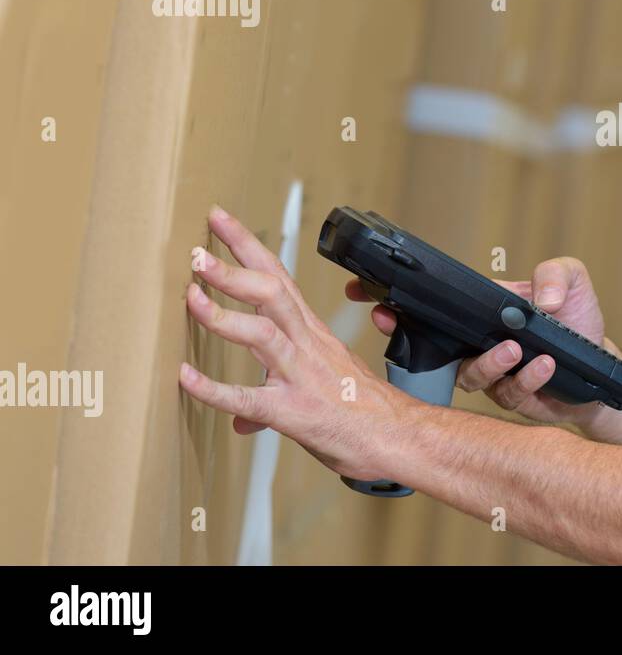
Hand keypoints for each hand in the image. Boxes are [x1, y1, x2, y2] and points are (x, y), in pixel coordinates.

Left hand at [180, 205, 411, 482]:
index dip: (247, 246)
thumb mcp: (321, 389)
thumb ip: (274, 395)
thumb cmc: (367, 412)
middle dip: (233, 268)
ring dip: (223, 313)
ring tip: (191, 296)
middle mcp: (307, 346)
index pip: (277, 277)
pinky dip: (214, 388)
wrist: (398, 439)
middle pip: (271, 292)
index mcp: (313, 333)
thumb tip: (242, 416)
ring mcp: (301, 376)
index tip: (219, 221)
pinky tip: (186, 377)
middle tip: (197, 252)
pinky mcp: (294, 412)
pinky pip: (249, 397)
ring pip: (263, 333)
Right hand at [345, 255, 614, 425]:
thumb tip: (542, 297)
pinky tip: (544, 363)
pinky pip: (508, 393)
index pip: (433, 305)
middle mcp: (479, 345)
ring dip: (490, 362)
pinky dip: (527, 377)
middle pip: (432, 344)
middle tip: (403, 323)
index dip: (396, 302)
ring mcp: (492, 374)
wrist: (599, 368)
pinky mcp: (513, 398)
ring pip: (470, 375)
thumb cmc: (578, 321)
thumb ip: (556, 274)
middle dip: (409, 336)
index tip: (365, 293)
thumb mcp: (571, 282)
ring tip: (514, 348)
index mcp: (482, 313)